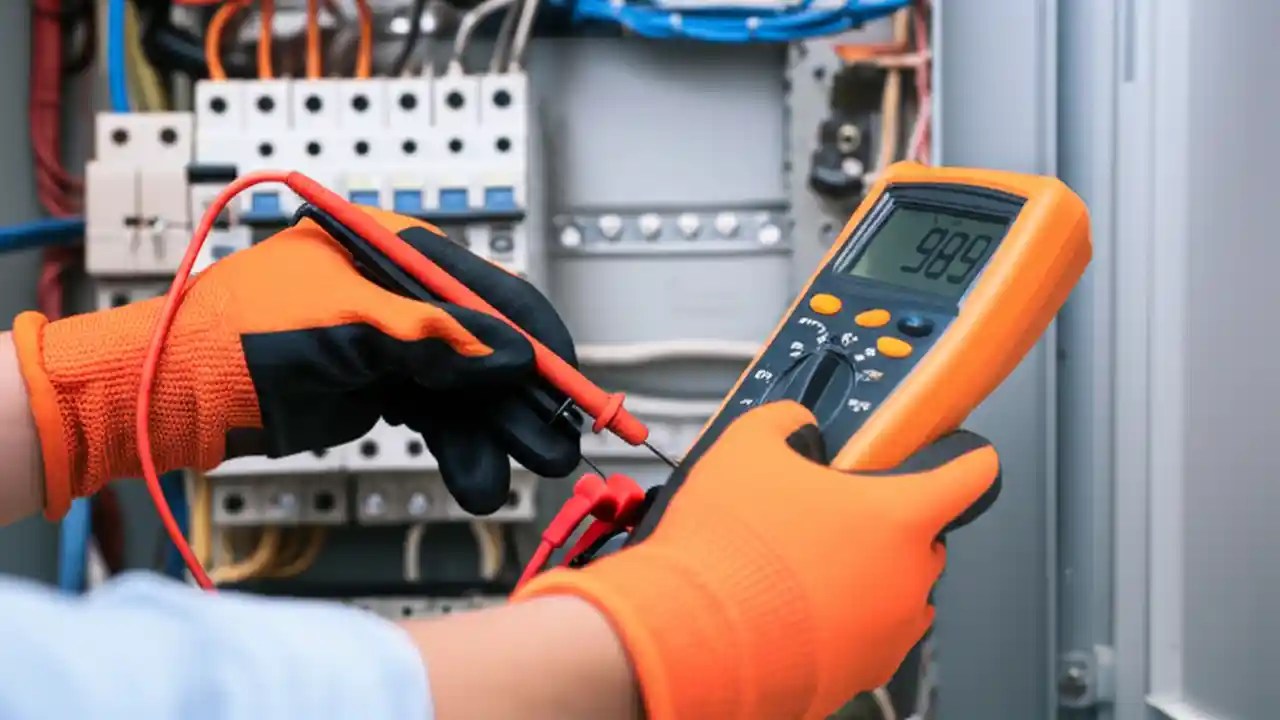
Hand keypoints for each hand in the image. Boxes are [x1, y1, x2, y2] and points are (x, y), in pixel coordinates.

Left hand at [12, 207, 579, 518]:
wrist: (174, 395)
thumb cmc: (236, 337)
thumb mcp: (341, 329)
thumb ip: (430, 339)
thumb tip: (510, 356)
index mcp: (394, 253)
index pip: (487, 289)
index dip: (535, 336)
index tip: (570, 381)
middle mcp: (402, 296)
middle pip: (487, 344)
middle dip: (524, 397)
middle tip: (559, 442)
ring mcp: (393, 344)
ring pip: (466, 389)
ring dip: (496, 432)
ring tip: (523, 472)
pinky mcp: (380, 387)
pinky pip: (438, 416)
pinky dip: (460, 446)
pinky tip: (479, 478)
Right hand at [514, 400, 999, 719]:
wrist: (689, 639)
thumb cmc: (726, 552)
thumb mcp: (747, 446)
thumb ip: (786, 421)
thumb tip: (793, 423)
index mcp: (899, 516)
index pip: (971, 476)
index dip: (966, 459)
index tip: (963, 458)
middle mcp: (908, 579)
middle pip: (923, 537)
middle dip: (884, 523)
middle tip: (829, 513)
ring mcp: (888, 633)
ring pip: (894, 590)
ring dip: (862, 574)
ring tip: (799, 565)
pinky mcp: (858, 675)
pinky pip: (864, 636)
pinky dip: (839, 620)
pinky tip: (789, 606)